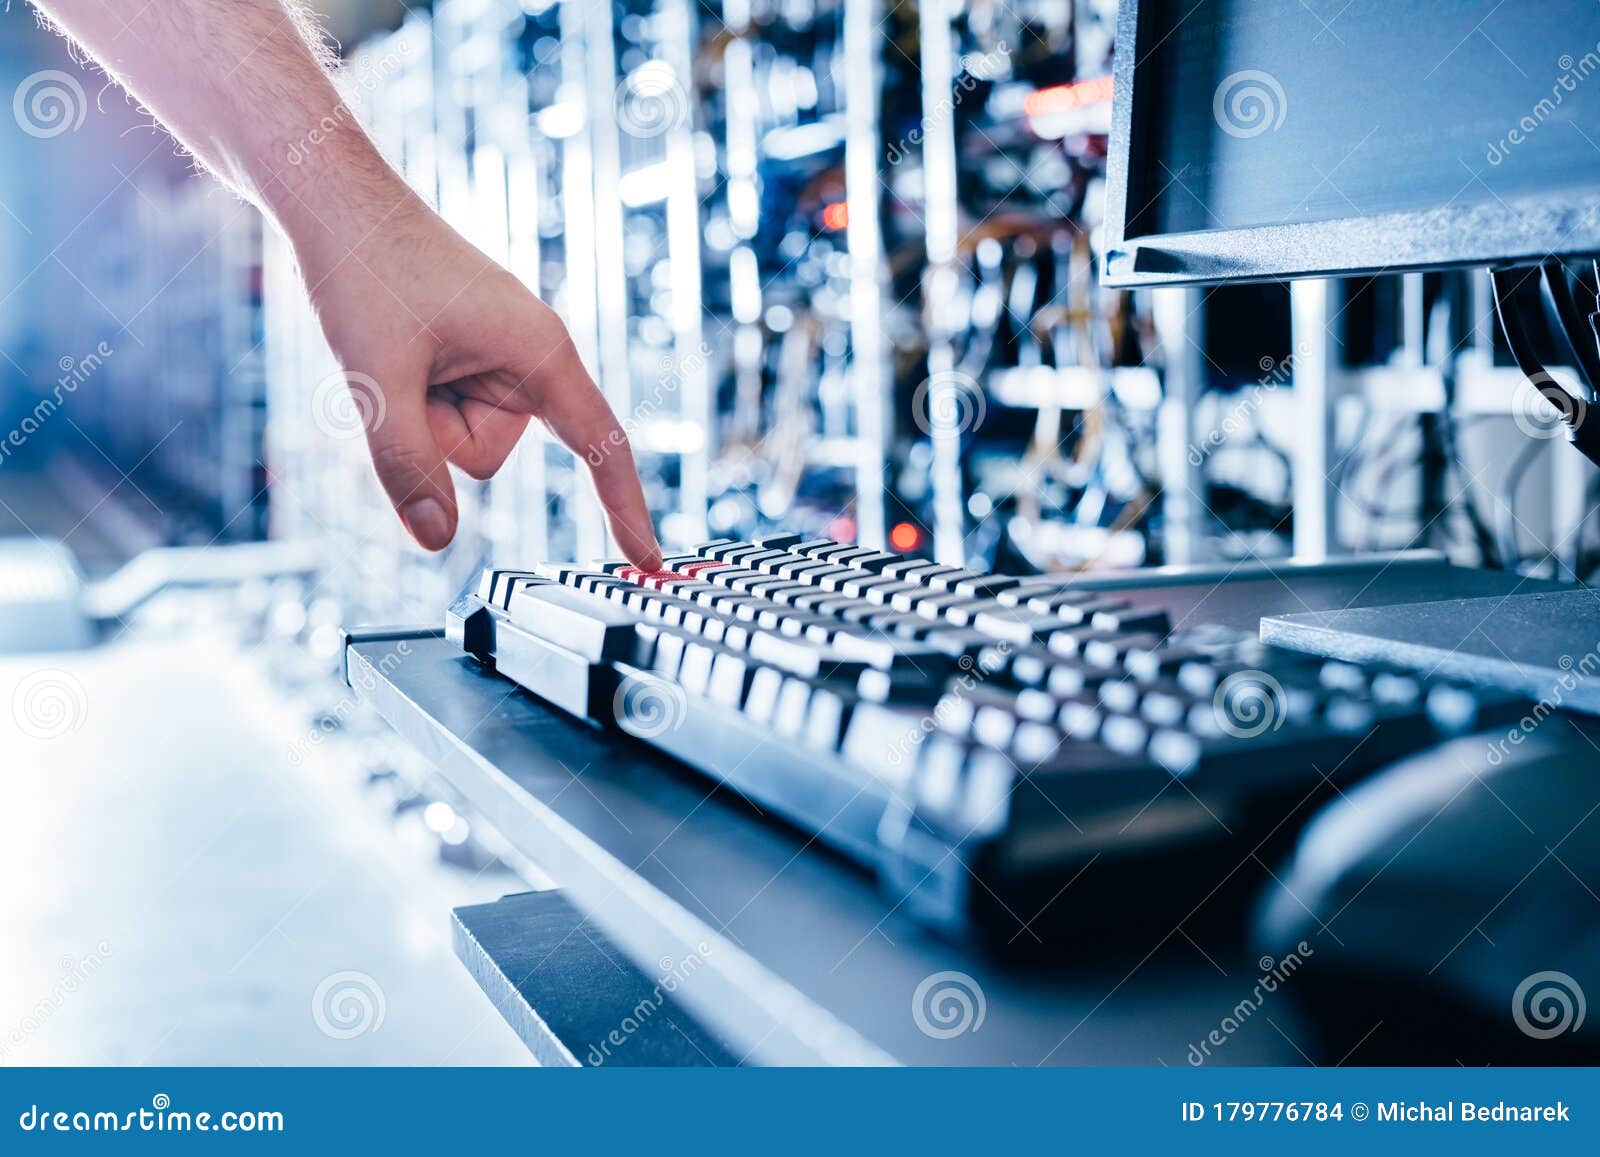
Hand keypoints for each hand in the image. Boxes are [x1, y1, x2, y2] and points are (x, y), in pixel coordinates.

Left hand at [292, 192, 661, 567]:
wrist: (335, 201)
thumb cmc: (366, 270)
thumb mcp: (378, 379)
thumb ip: (407, 466)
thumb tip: (437, 541)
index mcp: (539, 352)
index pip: (601, 447)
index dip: (626, 510)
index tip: (651, 562)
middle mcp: (530, 358)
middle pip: (489, 456)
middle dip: (436, 433)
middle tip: (399, 366)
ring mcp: (498, 359)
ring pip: (459, 440)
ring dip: (417, 412)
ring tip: (393, 347)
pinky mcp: (468, 358)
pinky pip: (446, 413)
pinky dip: (413, 397)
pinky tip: (395, 346)